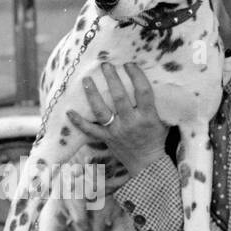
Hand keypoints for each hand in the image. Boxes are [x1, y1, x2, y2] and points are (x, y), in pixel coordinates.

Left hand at [67, 62, 168, 176]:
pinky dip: (79, 122)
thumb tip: (151, 81)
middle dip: (112, 78)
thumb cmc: (156, 139)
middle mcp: (131, 123)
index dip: (136, 75)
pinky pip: (90, 130)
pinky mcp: (107, 139)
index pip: (143, 91)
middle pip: (119, 97)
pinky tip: (69, 112)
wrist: (148, 165)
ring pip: (102, 111)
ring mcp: (117, 131)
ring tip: (86, 80)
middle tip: (105, 65)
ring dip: (93, 94)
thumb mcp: (160, 121)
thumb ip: (153, 104)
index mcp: (148, 116)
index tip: (129, 64)